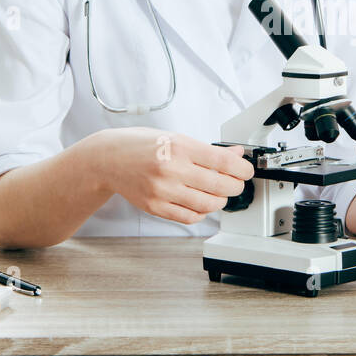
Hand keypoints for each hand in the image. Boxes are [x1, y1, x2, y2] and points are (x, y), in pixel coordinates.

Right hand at [97, 128, 253, 225]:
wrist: (109, 159)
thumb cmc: (142, 145)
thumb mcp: (177, 138)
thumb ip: (207, 149)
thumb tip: (235, 154)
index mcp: (179, 147)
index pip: (223, 162)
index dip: (242, 169)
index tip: (246, 170)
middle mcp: (171, 170)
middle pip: (219, 186)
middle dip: (235, 186)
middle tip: (236, 183)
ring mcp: (162, 191)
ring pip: (207, 205)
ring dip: (220, 201)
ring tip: (219, 193)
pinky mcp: (155, 207)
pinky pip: (189, 217)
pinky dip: (202, 212)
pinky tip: (202, 203)